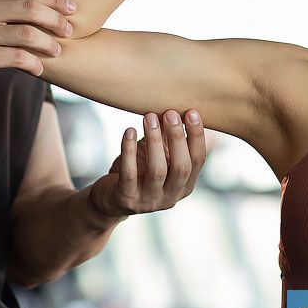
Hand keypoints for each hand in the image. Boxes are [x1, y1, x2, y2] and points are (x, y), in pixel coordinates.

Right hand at [0, 0, 76, 85]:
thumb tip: (38, 2)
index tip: (72, 7)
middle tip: (69, 30)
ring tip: (57, 50)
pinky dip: (33, 63)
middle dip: (56, 20)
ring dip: (49, 43)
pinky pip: (15, 58)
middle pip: (31, 9)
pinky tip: (39, 68)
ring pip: (27, 34)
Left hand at [91, 109, 206, 217]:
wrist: (110, 199)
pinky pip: (129, 173)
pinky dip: (129, 150)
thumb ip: (169, 138)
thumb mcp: (158, 155)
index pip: (198, 161)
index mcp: (185, 186)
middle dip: (177, 138)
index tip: (192, 112)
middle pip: (181, 167)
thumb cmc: (139, 171)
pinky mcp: (126, 198)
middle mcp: (171, 197)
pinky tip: (129, 131)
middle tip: (170, 113)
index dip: (197, 137)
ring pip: (157, 171)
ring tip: (148, 117)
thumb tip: (177, 107)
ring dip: (154, 141)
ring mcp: (148, 201)